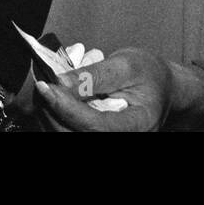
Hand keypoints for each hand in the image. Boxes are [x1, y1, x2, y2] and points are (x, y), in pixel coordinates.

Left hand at [33, 48, 181, 131]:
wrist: (162, 87)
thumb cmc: (148, 73)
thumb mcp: (125, 64)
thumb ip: (93, 75)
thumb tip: (59, 82)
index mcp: (140, 124)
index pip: (96, 125)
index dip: (67, 108)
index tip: (46, 86)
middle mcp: (126, 139)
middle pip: (77, 136)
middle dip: (53, 112)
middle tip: (41, 86)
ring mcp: (112, 140)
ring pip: (69, 137)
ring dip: (50, 116)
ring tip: (46, 91)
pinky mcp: (97, 136)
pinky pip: (71, 133)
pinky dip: (56, 119)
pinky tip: (53, 102)